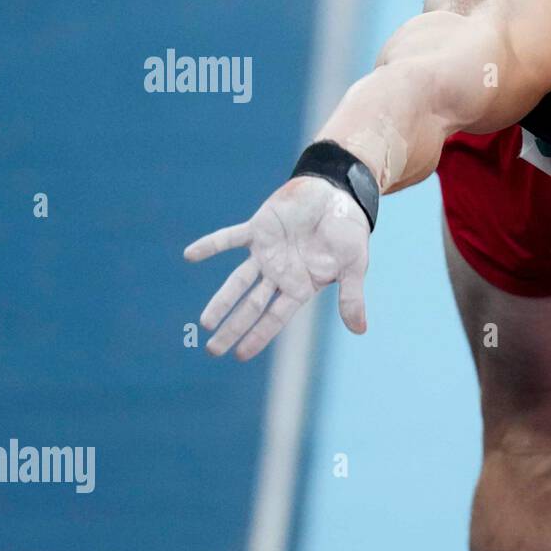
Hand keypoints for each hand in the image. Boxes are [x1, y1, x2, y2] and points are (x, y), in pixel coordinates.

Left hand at [184, 177, 370, 359]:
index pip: (274, 317)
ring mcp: (267, 252)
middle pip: (251, 306)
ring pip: (238, 281)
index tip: (239, 355)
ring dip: (221, 300)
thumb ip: (351, 297)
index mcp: (300, 286)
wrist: (340, 195)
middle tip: (213, 349)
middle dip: (233, 328)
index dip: (257, 336)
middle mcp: (279, 274)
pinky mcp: (259, 228)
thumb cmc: (349, 233)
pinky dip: (211, 246)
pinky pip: (230, 238)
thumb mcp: (354, 266)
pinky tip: (190, 255)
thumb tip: (360, 331)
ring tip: (205, 322)